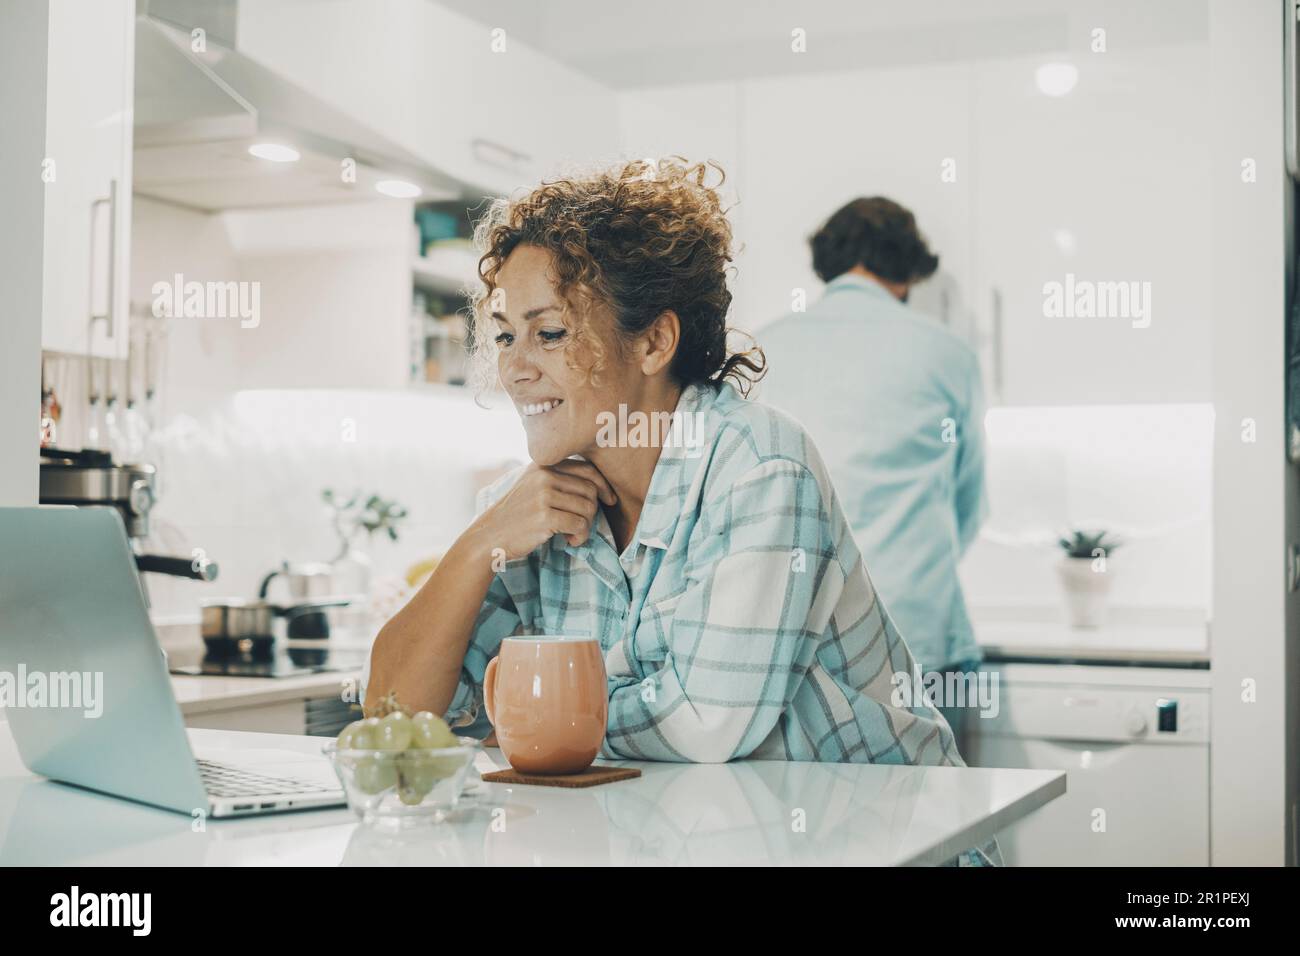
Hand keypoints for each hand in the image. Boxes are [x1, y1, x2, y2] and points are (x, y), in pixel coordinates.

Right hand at [472, 459, 616, 560]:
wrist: (490, 535)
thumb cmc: (517, 514)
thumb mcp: (533, 486)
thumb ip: (559, 479)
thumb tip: (599, 486)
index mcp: (544, 464)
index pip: (587, 469)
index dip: (603, 486)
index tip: (609, 500)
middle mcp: (544, 475)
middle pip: (590, 490)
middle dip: (593, 511)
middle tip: (581, 524)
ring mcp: (543, 495)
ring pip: (587, 508)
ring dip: (586, 526)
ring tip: (573, 534)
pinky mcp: (544, 516)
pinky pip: (579, 525)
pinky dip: (580, 536)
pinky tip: (569, 541)